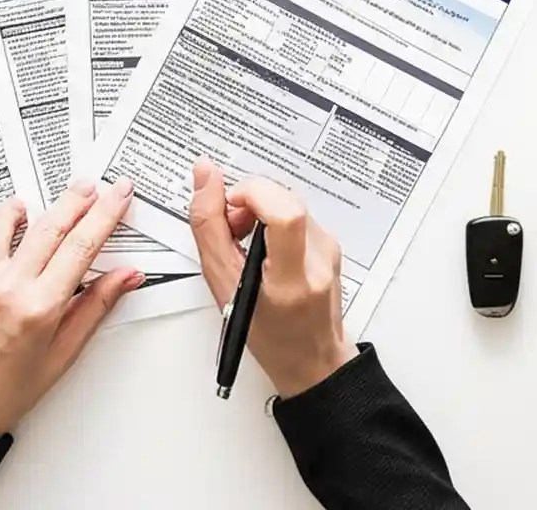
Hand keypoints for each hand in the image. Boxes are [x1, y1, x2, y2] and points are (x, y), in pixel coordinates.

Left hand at [0, 179, 143, 435]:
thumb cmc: (10, 389)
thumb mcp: (64, 353)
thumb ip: (96, 307)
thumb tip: (127, 275)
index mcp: (40, 307)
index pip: (82, 246)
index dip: (106, 215)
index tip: (120, 194)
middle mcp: (8, 286)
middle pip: (51, 226)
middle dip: (77, 200)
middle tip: (94, 185)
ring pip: (7, 223)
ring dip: (31, 206)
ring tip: (44, 202)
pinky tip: (6, 225)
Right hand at [189, 160, 357, 397]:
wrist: (313, 359)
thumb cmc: (270, 336)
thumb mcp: (225, 291)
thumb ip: (210, 230)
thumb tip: (205, 176)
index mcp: (293, 279)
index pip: (286, 214)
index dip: (252, 195)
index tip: (228, 203)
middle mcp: (319, 258)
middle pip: (284, 199)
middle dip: (247, 200)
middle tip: (231, 228)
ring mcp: (329, 248)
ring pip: (287, 201)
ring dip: (258, 210)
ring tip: (243, 241)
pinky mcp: (330, 242)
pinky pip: (295, 212)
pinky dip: (272, 219)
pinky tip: (262, 245)